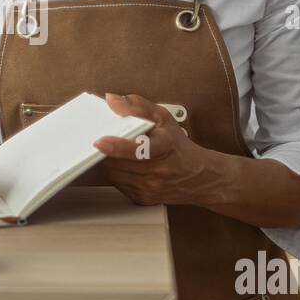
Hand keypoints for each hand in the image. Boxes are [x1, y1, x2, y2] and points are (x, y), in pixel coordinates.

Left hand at [93, 93, 223, 206]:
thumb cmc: (178, 146)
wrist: (198, 177)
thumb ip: (137, 106)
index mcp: (164, 147)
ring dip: (110, 162)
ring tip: (118, 153)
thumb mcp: (163, 119)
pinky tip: (126, 166)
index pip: (138, 149)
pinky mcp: (142, 198)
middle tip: (105, 141)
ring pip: (114, 174)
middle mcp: (158, 171)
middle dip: (107, 152)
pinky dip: (116, 174)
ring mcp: (150, 187)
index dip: (117, 146)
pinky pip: (118, 185)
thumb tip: (112, 100)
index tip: (100, 142)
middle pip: (119, 162)